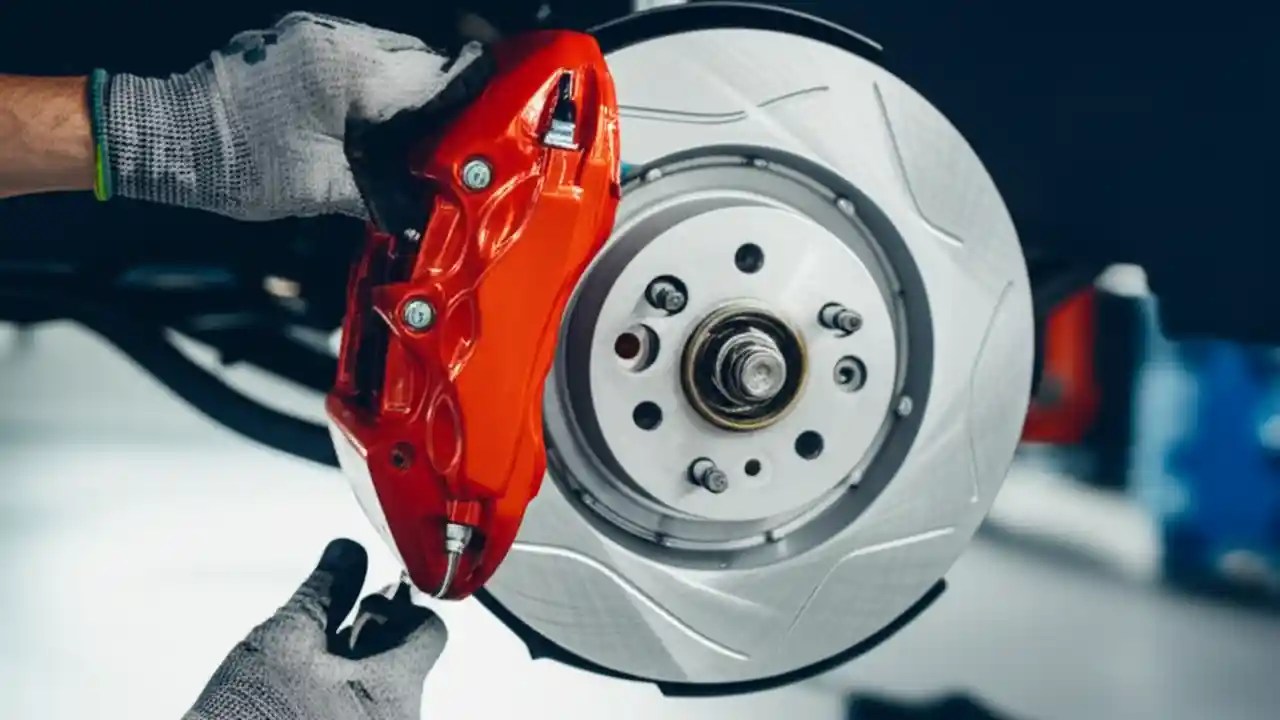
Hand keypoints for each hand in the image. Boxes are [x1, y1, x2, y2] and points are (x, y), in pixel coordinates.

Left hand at [101, 12, 488, 220]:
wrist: (166, 139)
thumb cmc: (233, 163)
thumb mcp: (319, 189)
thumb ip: (379, 189)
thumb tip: (419, 201)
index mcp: (344, 69)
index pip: (430, 76)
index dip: (463, 100)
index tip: (486, 115)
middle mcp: (331, 39)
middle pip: (415, 58)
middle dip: (435, 96)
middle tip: (447, 139)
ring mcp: (311, 35)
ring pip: (387, 53)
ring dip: (404, 87)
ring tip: (411, 133)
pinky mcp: (296, 42)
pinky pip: (356, 54)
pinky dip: (374, 82)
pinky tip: (372, 118)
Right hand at [183, 539, 445, 719]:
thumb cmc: (251, 711)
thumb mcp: (288, 638)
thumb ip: (327, 590)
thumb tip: (349, 552)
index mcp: (394, 690)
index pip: (429, 631)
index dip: (398, 606)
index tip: (366, 599)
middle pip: (405, 658)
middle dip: (374, 633)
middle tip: (339, 622)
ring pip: (383, 686)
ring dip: (357, 662)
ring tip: (316, 657)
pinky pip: (364, 711)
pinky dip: (345, 691)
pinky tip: (308, 687)